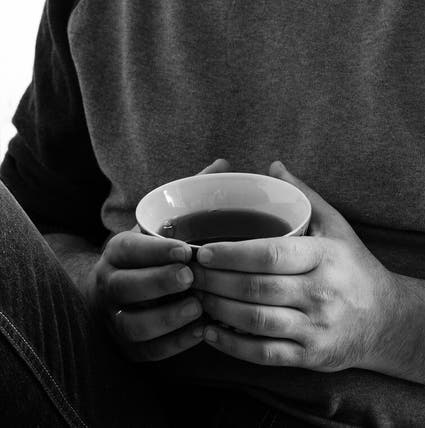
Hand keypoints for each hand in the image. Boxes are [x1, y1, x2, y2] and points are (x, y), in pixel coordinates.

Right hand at [86, 157, 230, 361]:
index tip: (186, 250)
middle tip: (192, 278)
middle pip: (126, 287)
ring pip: (133, 324)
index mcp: (118, 250)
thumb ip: (190, 195)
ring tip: (198, 309)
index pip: (130, 249)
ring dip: (166, 318)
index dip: (155, 251)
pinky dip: (172, 344)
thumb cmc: (153, 250)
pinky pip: (146, 351)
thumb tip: (224, 165)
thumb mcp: (164, 222)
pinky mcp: (129, 348)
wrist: (119, 291)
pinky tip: (199, 333)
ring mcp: (116, 318)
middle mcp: (110, 284)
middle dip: (159, 283)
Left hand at [190, 161, 395, 371]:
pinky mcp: (309, 357)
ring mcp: (315, 328)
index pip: (271, 254)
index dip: (232, 253)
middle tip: (188, 273)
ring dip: (218, 310)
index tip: (203, 250)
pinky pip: (264, 354)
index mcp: (324, 256)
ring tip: (195, 296)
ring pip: (256, 322)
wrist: (387, 321)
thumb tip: (273, 167)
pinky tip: (210, 332)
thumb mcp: (336, 226)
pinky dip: (232, 345)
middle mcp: (320, 293)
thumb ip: (304, 196)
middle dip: (216, 281)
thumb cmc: (354, 266)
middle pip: (257, 288)